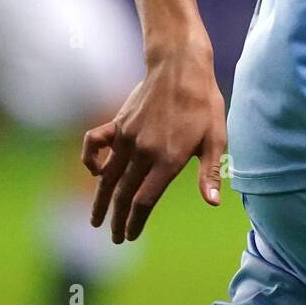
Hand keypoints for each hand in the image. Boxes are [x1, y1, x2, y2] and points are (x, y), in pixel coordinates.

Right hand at [82, 37, 226, 242]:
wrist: (180, 66)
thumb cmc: (203, 102)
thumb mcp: (215, 137)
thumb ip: (209, 172)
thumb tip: (213, 203)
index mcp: (168, 159)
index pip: (144, 201)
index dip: (134, 223)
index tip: (129, 237)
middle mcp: (143, 152)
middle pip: (124, 195)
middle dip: (117, 220)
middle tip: (114, 238)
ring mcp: (127, 138)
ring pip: (108, 177)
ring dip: (100, 201)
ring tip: (95, 220)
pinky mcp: (118, 124)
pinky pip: (94, 145)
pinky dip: (90, 160)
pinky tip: (95, 171)